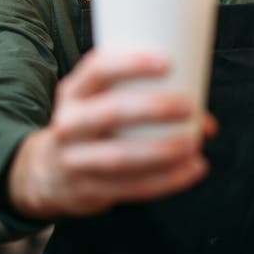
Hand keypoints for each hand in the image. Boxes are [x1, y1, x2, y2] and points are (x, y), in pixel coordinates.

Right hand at [7, 49, 216, 220]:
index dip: (131, 64)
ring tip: (194, 143)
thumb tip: (206, 120)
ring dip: (162, 150)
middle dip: (153, 108)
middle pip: (110, 112)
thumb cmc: (92, 125)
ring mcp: (75, 160)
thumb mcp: (100, 103)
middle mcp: (69, 124)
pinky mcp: (89, 191)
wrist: (47, 173)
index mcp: (73, 92)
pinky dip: (167, 180)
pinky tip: (193, 170)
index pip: (97, 69)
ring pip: (120, 157)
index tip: (168, 62)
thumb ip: (147, 101)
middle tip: (189, 106)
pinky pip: (131, 188)